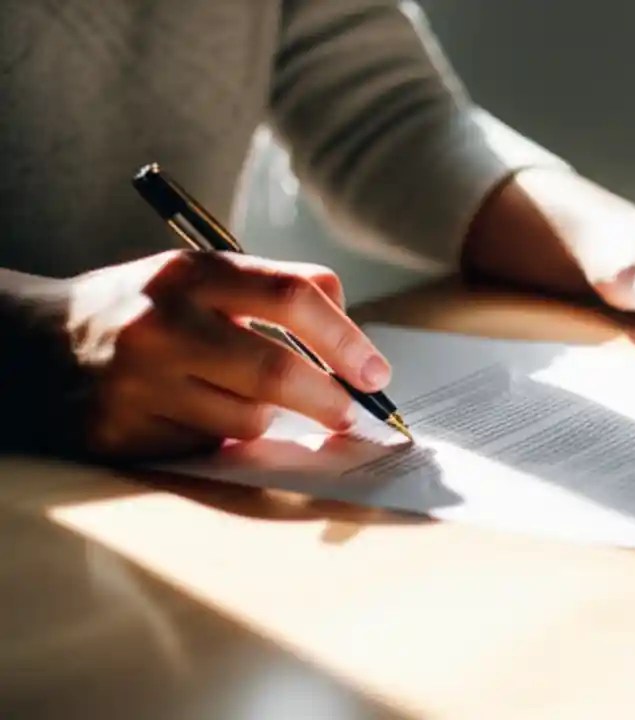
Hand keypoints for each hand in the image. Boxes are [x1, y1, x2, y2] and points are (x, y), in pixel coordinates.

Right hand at [30, 251, 389, 459]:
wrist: (34, 343)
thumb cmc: (146, 309)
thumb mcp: (199, 277)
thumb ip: (273, 292)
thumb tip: (354, 335)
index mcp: (192, 272)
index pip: (292, 297)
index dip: (347, 339)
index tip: (376, 372)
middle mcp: (164, 322)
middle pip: (278, 371)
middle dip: (329, 400)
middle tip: (351, 413)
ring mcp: (139, 380)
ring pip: (249, 417)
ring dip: (267, 417)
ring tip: (240, 397)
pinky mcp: (122, 430)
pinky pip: (209, 445)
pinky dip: (222, 436)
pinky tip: (191, 413)